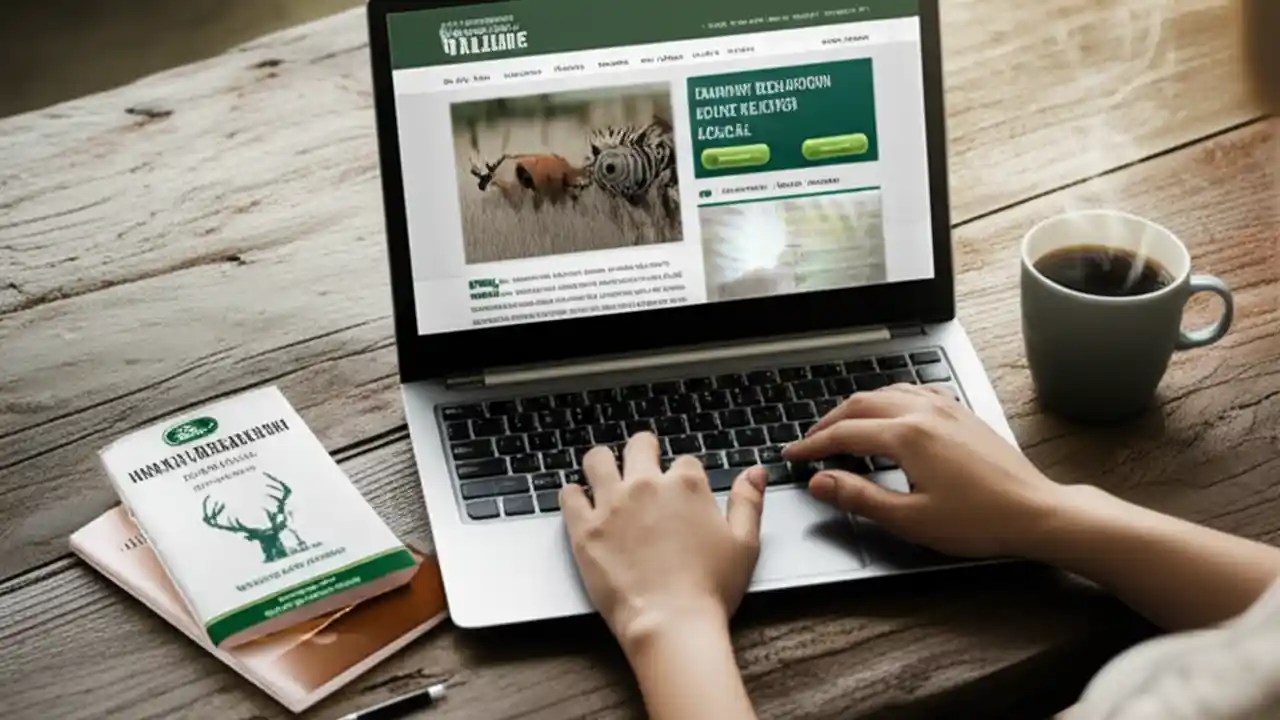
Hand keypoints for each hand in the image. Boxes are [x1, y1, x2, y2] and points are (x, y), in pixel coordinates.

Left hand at [561, 433, 767, 652]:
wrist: (671, 623)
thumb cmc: (710, 590)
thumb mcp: (745, 544)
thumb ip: (749, 502)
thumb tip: (756, 472)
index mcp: (686, 486)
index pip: (684, 462)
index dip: (684, 476)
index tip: (681, 491)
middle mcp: (646, 486)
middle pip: (639, 446)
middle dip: (642, 451)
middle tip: (641, 463)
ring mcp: (612, 505)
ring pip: (597, 459)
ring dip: (602, 462)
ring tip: (604, 472)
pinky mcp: (585, 529)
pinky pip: (568, 496)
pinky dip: (573, 495)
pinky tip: (579, 502)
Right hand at [783, 384, 1063, 557]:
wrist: (1035, 512)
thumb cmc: (980, 520)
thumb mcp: (910, 519)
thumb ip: (859, 497)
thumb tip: (820, 482)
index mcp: (907, 436)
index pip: (844, 434)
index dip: (812, 445)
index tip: (793, 455)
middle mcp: (924, 412)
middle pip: (860, 404)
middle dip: (828, 422)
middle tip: (809, 442)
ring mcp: (945, 408)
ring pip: (886, 391)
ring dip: (856, 407)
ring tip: (840, 427)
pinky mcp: (961, 412)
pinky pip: (913, 391)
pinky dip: (888, 398)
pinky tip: (887, 412)